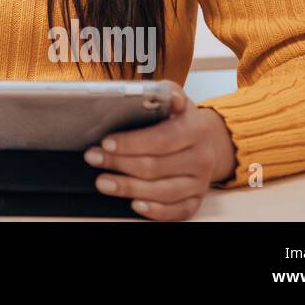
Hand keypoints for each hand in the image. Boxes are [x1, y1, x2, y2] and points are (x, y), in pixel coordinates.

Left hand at [84, 81, 236, 220]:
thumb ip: (166, 92)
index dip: (132, 143)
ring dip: (129, 188)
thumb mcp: (176, 98)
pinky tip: (134, 203)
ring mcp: (199, 182)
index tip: (106, 142)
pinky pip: (177, 212)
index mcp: (195, 130)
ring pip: (163, 191)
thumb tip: (163, 93)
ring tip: (103, 182)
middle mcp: (200, 158)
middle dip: (120, 163)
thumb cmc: (183, 119)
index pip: (161, 139)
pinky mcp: (196, 200)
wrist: (210, 142)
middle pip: (156, 166)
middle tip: (94, 158)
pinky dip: (155, 211)